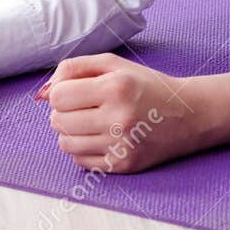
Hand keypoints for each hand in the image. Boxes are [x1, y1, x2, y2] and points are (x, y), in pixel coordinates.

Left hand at [35, 53, 229, 173]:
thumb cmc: (147, 85)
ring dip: (71, 132)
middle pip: (58, 121)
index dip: (60, 93)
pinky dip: (83, 149)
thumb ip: (73, 68)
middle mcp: (119, 117)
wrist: (188, 115)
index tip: (74, 91)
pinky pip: (80, 161)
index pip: (58, 96)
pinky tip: (101, 137)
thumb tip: (42, 91)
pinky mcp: (123, 165)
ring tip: (92, 122)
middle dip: (64, 112)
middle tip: (84, 107)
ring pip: (65, 143)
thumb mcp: (114, 64)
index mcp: (116, 87)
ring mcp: (121, 145)